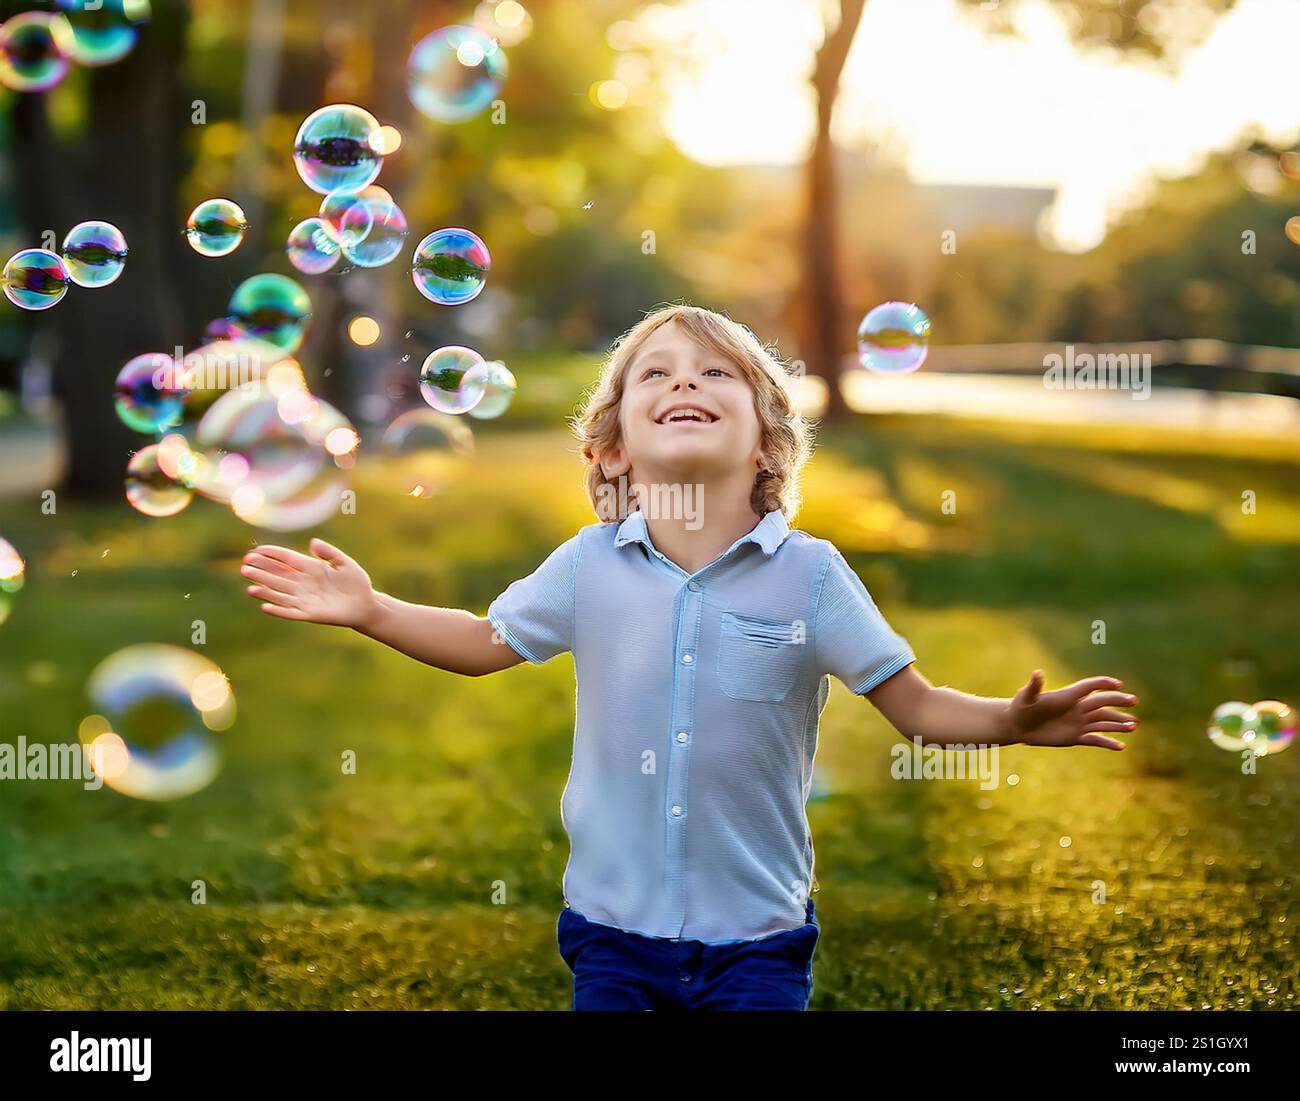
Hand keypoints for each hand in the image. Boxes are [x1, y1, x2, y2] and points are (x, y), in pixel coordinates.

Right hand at [240, 538, 376, 628]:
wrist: (365, 604)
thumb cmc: (356, 582)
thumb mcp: (345, 563)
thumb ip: (329, 552)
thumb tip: (312, 542)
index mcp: (311, 568)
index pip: (287, 559)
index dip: (272, 554)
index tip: (255, 551)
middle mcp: (304, 583)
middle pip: (278, 576)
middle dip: (262, 571)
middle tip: (245, 565)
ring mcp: (305, 599)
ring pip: (280, 594)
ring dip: (264, 591)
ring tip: (249, 587)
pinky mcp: (310, 614)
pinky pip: (290, 612)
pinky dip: (278, 609)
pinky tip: (265, 606)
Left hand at [1006, 670, 1137, 750]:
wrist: (1018, 725)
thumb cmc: (1021, 707)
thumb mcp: (1025, 697)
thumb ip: (1034, 686)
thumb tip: (1037, 673)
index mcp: (1067, 696)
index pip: (1088, 687)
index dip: (1103, 683)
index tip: (1118, 684)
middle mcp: (1076, 708)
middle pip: (1101, 703)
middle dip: (1117, 701)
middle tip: (1134, 700)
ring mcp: (1078, 723)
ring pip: (1102, 721)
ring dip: (1118, 722)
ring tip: (1134, 725)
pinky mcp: (1075, 737)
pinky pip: (1095, 739)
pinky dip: (1107, 742)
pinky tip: (1121, 746)